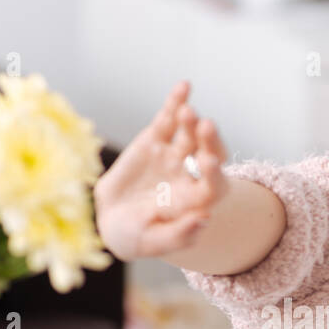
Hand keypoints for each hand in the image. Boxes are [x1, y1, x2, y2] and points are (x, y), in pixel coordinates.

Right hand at [94, 80, 228, 260]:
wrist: (113, 220)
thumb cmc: (137, 236)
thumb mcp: (153, 241)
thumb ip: (180, 235)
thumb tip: (204, 220)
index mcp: (196, 201)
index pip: (214, 185)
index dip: (213, 173)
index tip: (206, 161)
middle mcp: (191, 174)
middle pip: (210, 153)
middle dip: (210, 140)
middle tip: (205, 126)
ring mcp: (175, 154)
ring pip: (190, 133)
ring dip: (191, 121)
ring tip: (186, 112)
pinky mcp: (156, 139)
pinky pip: (168, 118)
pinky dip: (176, 102)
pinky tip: (184, 86)